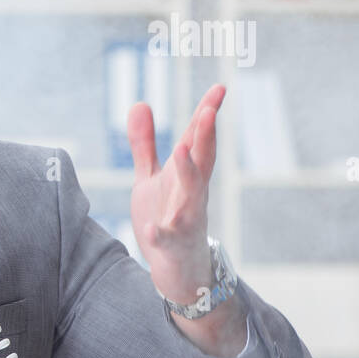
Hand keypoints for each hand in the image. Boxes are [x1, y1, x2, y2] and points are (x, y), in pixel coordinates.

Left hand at [127, 84, 224, 305]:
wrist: (177, 268)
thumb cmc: (166, 217)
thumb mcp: (151, 177)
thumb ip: (145, 144)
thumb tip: (139, 103)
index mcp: (186, 176)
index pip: (198, 141)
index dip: (206, 115)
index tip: (219, 88)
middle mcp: (191, 194)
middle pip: (201, 161)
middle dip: (204, 136)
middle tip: (207, 110)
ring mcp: (184, 219)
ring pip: (190, 195)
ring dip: (187, 173)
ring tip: (180, 150)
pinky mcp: (171, 244)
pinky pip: (167, 238)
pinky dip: (161, 233)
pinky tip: (153, 228)